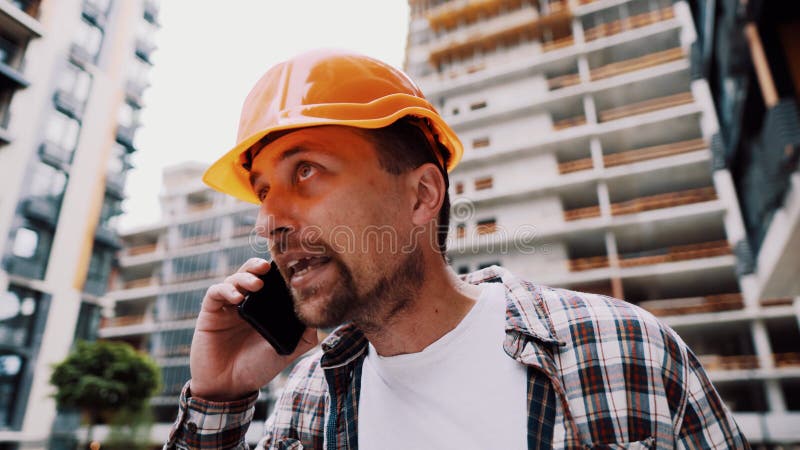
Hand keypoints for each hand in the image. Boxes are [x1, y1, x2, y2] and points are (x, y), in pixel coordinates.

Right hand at [188, 258, 317, 400]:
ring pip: (234, 278)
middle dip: (259, 266)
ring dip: (245, 276)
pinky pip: (216, 292)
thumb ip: (303, 335)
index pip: (271, 281)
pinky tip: (237, 298)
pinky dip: (226, 290)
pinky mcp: (210, 312)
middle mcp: (246, 303)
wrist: (229, 387)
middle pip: (251, 273)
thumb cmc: (257, 367)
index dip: (277, 271)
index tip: (288, 268)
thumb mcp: (286, 351)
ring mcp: (228, 306)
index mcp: (264, 308)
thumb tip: (317, 317)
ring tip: (257, 284)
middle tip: (268, 268)